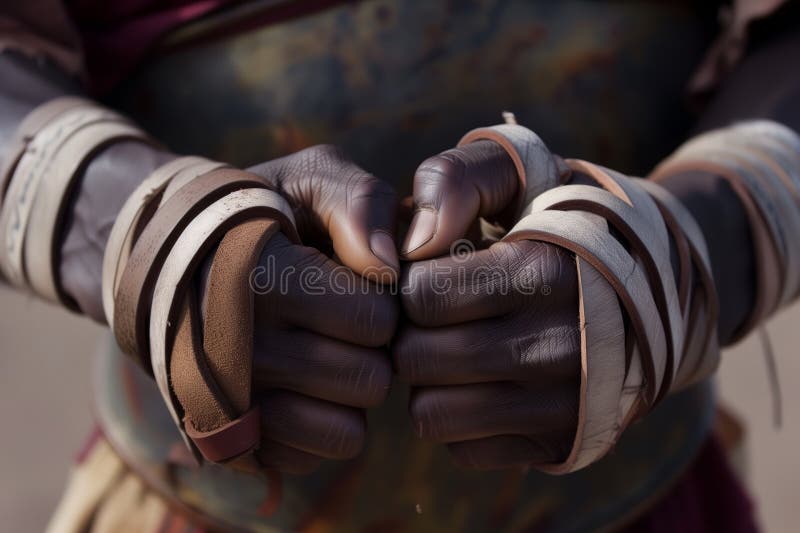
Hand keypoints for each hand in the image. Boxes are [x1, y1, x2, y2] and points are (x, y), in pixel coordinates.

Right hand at [222, 146, 398, 472]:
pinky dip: (322, 425)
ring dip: (351, 391)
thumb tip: (388, 267)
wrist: (175, 260)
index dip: (382, 300)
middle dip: (373, 349)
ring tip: (328, 350)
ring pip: (346, 430)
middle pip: (367, 379)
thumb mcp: (308, 177)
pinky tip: (306, 385)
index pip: (373, 318)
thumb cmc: (263, 214)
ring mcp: (225, 402)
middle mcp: (231, 344)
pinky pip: (313, 456)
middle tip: (347, 320)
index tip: (359, 282)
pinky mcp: (229, 440)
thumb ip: (358, 202)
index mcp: (254, 273)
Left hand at [395, 140, 580, 468]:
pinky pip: (465, 448)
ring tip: (451, 346)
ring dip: (426, 380)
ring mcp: (566, 403)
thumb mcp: (518, 172)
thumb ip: (455, 181)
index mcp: (543, 271)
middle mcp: (561, 345)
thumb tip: (413, 244)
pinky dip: (457, 419)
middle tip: (432, 315)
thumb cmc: (562, 220)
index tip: (428, 272)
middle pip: (418, 359)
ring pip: (433, 413)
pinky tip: (478, 382)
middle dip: (410, 331)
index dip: (409, 282)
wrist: (654, 281)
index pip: (422, 297)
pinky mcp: (563, 443)